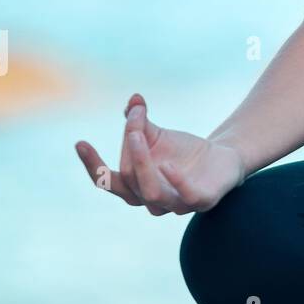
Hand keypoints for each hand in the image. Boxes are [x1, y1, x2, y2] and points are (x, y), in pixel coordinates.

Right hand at [75, 93, 245, 214]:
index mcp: (136, 187)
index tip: (80, 142)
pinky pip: (188, 197)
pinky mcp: (203, 201)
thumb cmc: (183, 151)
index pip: (108, 182)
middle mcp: (152, 201)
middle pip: (131, 179)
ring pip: (152, 194)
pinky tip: (168, 165)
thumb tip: (133, 99)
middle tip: (133, 122)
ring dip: (143, 165)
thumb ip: (140, 121)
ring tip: (139, 137)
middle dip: (129, 149)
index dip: (93, 165)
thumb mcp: (158, 134)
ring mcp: (177, 205)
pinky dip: (177, 182)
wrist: (223, 158)